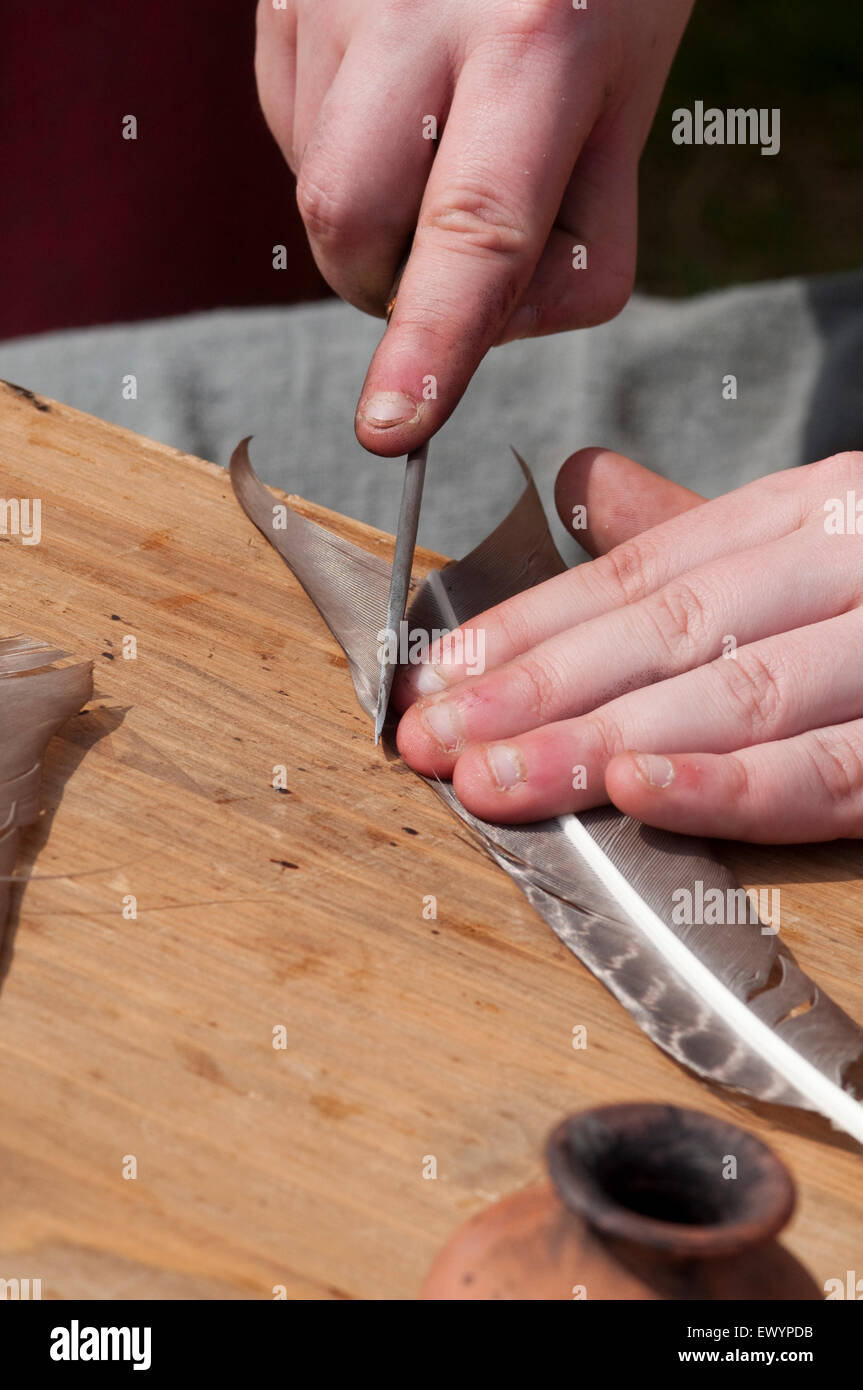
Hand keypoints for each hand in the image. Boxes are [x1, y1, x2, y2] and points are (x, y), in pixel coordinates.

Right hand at [255, 0, 692, 454]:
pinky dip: (338, 150)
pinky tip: (393, 92)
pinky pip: (287, 129)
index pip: (475, 232)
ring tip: (434, 126)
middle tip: (449, 241)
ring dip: (367, 212)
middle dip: (385, 281)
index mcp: (536, 45)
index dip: (430, 344)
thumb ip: (581, 242)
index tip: (390, 431)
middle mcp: (420, 15)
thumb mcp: (631, 101)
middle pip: (351, 222)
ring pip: (311, 185)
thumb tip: (483, 336)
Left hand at [394, 448, 862, 842]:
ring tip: (497, 779)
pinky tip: (638, 791)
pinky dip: (731, 784)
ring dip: (602, 744)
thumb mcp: (803, 544)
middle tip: (433, 740)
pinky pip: (827, 773)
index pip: (641, 574)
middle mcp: (843, 560)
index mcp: (804, 512)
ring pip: (735, 697)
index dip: (528, 629)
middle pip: (670, 630)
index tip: (434, 678)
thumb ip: (692, 533)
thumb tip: (578, 477)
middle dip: (539, 689)